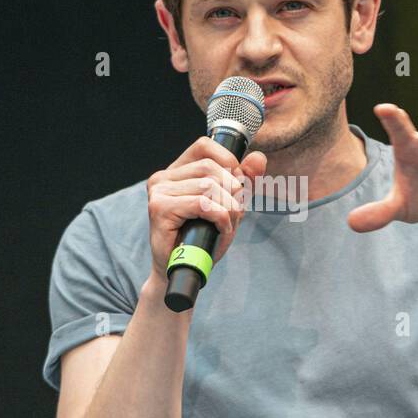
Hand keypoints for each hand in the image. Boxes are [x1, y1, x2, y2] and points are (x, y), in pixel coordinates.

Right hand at [145, 136, 267, 283]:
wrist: (183, 271)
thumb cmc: (203, 238)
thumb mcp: (229, 205)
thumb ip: (244, 180)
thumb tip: (259, 158)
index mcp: (176, 171)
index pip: (205, 146)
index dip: (228, 162)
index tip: (237, 185)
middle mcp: (162, 177)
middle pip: (210, 167)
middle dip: (233, 191)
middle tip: (235, 213)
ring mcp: (158, 192)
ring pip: (209, 186)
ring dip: (229, 209)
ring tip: (226, 226)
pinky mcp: (159, 209)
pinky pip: (203, 204)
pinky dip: (221, 218)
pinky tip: (221, 230)